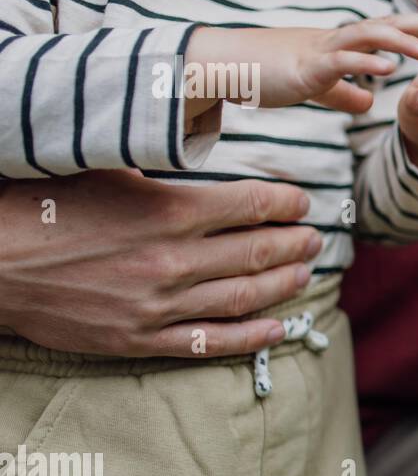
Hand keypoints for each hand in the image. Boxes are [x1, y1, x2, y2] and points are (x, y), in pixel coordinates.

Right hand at [0, 170, 323, 356]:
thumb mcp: (107, 166)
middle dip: (295, 243)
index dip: (287, 203)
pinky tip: (279, 327)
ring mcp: (159, 305)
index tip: (302, 202)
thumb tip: (198, 133)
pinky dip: (252, 336)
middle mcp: (172, 260)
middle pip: (258, 251)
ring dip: (284, 285)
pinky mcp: (141, 339)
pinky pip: (211, 342)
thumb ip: (160, 160)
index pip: (253, 204)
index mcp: (169, 210)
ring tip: (304, 273)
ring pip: (244, 297)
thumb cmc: (45, 204)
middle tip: (314, 237)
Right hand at [185, 13, 417, 117]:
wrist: (226, 65)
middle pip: (390, 26)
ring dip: (401, 43)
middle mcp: (338, 39)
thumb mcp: (318, 87)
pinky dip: (364, 65)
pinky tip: (387, 71)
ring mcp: (322, 50)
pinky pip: (340, 63)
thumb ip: (345, 92)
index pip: (392, 31)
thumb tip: (369, 101)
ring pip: (368, 38)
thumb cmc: (269, 72)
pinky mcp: (305, 67)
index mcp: (345, 43)